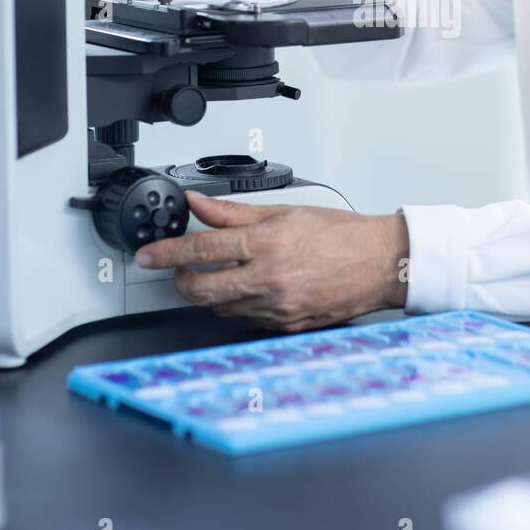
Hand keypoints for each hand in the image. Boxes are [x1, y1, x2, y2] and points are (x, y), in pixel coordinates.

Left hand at [135, 191, 409, 332]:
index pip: (201, 250)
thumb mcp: (286, 211)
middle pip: (201, 289)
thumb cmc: (341, 235)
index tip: (148, 255)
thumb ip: (235, 212)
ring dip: (212, 293)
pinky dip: (240, 305)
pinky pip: (247, 319)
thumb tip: (199, 204)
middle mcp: (268, 279)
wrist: (381, 264)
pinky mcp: (286, 325)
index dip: (166, 253)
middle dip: (181, 280)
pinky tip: (251, 290)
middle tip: (179, 269)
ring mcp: (277, 307)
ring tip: (225, 274)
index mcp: (267, 244)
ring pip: (222, 308)